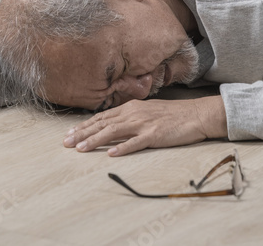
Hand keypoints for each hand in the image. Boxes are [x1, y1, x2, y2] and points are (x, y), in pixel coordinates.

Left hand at [62, 96, 225, 156]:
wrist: (196, 114)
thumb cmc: (173, 115)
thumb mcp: (147, 111)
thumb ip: (130, 117)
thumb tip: (113, 125)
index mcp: (130, 108)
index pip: (102, 117)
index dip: (84, 125)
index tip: (70, 134)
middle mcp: (133, 114)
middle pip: (103, 123)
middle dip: (83, 133)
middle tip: (66, 143)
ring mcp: (143, 124)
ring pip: (114, 132)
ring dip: (95, 140)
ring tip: (81, 149)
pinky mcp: (155, 135)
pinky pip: (136, 142)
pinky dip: (122, 148)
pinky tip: (111, 154)